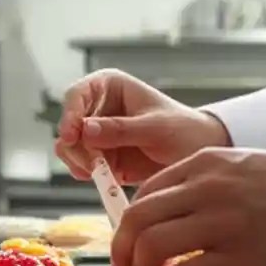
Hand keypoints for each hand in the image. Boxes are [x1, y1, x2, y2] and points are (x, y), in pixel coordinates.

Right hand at [54, 69, 232, 183]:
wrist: (197, 155)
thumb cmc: (183, 130)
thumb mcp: (156, 128)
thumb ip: (121, 129)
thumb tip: (85, 130)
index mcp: (109, 87)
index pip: (77, 94)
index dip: (69, 114)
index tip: (71, 136)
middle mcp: (98, 107)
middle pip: (68, 124)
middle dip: (76, 146)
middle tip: (94, 165)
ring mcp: (97, 134)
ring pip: (69, 147)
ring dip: (80, 162)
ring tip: (103, 172)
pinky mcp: (100, 157)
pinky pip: (80, 165)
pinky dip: (87, 173)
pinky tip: (104, 177)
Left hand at [111, 148, 265, 265]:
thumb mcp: (249, 168)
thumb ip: (210, 185)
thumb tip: (180, 218)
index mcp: (207, 162)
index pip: (146, 192)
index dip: (129, 222)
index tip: (130, 242)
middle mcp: (207, 188)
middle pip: (138, 217)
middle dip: (121, 247)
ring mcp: (222, 222)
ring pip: (152, 245)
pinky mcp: (241, 257)